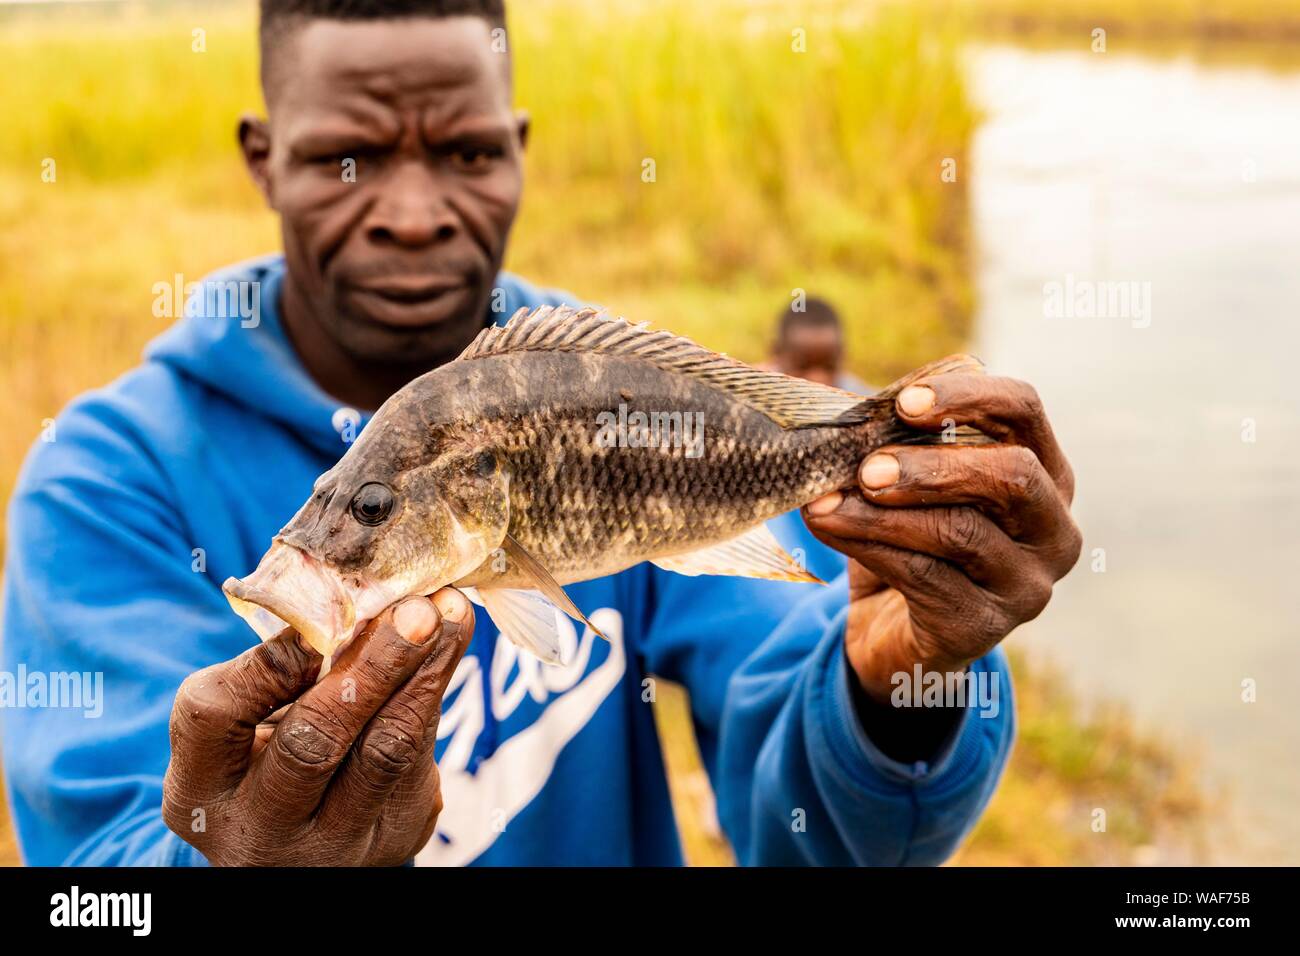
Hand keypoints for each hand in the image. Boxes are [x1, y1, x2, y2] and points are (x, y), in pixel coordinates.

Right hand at [163, 588, 473, 865]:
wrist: (306, 844)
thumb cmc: (262, 755)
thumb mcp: (243, 724)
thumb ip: (276, 674)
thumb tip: (352, 598)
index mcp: (200, 789)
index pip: (217, 716)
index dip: (270, 661)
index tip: (322, 615)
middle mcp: (260, 829)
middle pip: (314, 741)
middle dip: (372, 666)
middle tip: (414, 608)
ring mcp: (333, 844)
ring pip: (386, 750)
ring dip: (424, 671)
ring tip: (449, 613)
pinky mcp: (395, 836)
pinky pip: (419, 756)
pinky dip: (434, 691)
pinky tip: (448, 646)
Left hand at [803, 373, 1081, 706]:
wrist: (893, 635)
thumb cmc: (908, 540)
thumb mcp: (909, 485)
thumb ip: (896, 442)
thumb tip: (844, 407)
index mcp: (1046, 474)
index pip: (1025, 410)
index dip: (968, 396)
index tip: (903, 401)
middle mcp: (1054, 530)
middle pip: (1013, 475)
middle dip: (934, 465)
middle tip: (867, 468)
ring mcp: (1026, 586)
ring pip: (961, 532)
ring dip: (882, 511)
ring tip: (824, 500)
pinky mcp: (983, 628)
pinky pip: (925, 576)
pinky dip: (868, 544)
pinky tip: (827, 525)